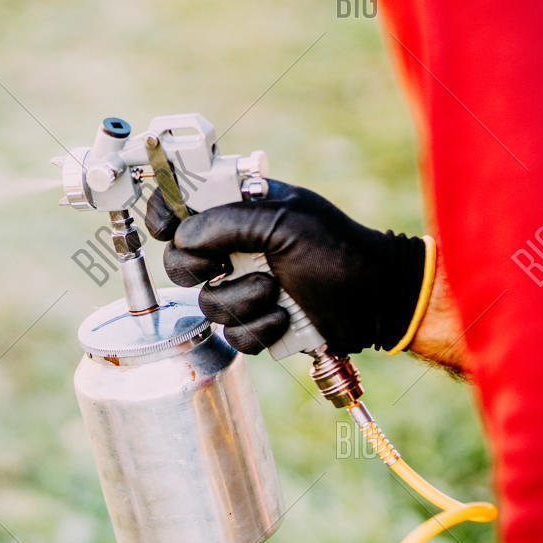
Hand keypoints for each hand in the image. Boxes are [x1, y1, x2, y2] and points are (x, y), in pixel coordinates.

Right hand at [144, 180, 431, 357]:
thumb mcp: (285, 221)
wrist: (378, 301)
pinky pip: (231, 335)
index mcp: (239, 211)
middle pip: (180, 263)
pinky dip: (259, 329)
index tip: (168, 230)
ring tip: (278, 293)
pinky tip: (285, 318)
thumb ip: (227, 221)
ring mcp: (243, 287)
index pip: (181, 206)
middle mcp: (235, 248)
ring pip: (206, 304)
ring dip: (242, 302)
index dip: (165, 217)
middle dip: (201, 270)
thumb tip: (182, 237)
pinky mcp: (255, 322)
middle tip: (224, 265)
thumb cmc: (340, 252)